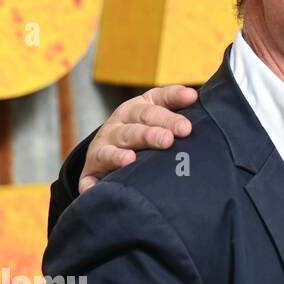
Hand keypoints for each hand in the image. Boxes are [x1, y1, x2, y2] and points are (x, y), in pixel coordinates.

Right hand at [79, 85, 198, 191]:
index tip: (191, 98)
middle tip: (169, 139)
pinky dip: (92, 184)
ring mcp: (101, 149)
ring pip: (110, 150)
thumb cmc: (145, 132)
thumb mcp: (159, 115)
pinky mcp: (91, 174)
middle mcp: (117, 126)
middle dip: (151, 133)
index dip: (173, 99)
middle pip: (135, 128)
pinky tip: (96, 188)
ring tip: (131, 159)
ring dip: (120, 156)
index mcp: (136, 109)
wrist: (105, 153)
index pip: (156, 101)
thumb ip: (175, 106)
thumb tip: (193, 95)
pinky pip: (89, 180)